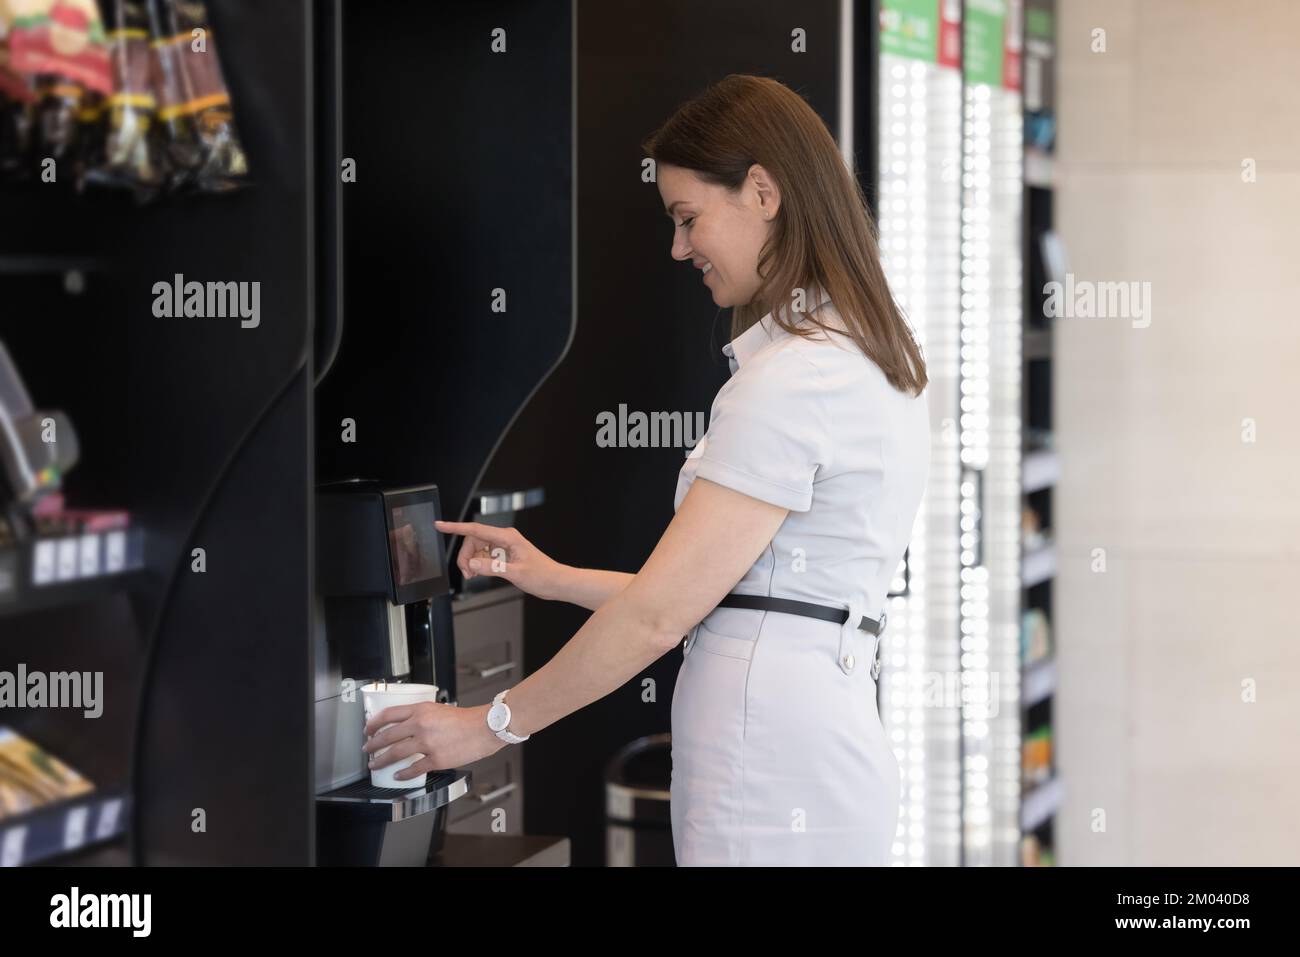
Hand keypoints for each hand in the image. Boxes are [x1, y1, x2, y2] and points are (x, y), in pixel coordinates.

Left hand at [362, 702, 502, 779]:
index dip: (374, 723)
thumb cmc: (466, 719)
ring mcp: (428, 743)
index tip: (368, 728)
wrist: (485, 728)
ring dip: (382, 760)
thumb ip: (422, 716)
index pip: (389, 714)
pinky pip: (414, 768)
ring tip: (375, 764)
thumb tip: (407, 726)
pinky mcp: (436, 759)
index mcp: (421, 710)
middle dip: (373, 744)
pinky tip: (398, 775)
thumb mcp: (439, 709)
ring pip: (396, 753)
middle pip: (388, 736)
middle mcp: (421, 725)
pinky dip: (403, 773)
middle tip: (367, 749)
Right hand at [435, 519, 567, 599]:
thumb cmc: (543, 575)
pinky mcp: (504, 554)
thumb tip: (472, 563)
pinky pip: (484, 555)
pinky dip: (478, 564)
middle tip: (467, 573)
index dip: (456, 527)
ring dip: (471, 561)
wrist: (555, 582)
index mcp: (508, 537)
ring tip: (473, 576)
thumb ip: (492, 568)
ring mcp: (504, 546)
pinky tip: (480, 573)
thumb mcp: (515, 573)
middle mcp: (505, 538)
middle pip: (473, 540)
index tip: (441, 525)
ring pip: (477, 548)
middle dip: (465, 555)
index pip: (476, 529)